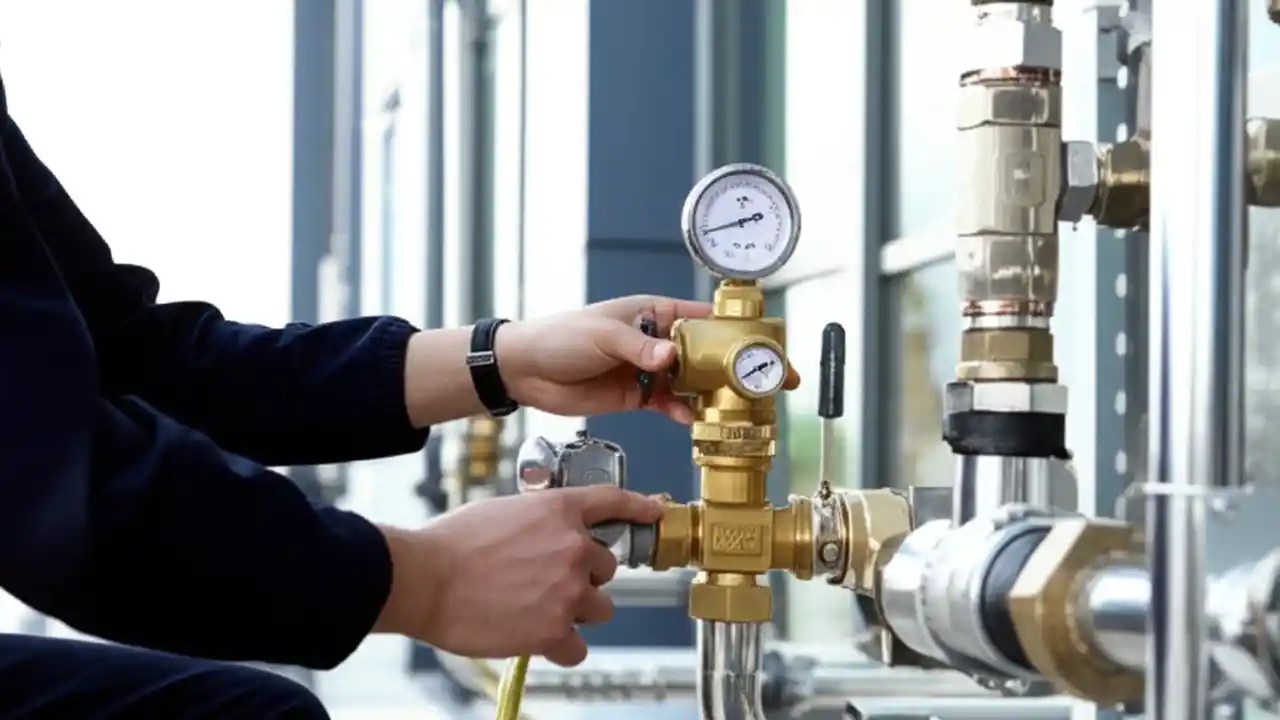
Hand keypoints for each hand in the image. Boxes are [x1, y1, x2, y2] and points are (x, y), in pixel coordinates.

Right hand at [375, 486, 663, 665]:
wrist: (425, 578)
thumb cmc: (450, 545)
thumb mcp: (501, 511)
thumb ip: (536, 522)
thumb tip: (541, 538)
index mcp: (558, 511)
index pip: (612, 502)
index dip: (638, 507)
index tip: (654, 511)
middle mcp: (573, 548)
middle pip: (605, 568)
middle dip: (582, 577)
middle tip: (546, 583)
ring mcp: (568, 591)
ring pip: (600, 608)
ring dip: (576, 612)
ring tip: (539, 611)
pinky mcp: (554, 630)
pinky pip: (578, 647)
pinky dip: (562, 647)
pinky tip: (537, 638)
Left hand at [497, 294, 798, 423]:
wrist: (526, 370)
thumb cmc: (560, 336)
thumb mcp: (602, 334)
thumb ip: (638, 347)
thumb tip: (671, 357)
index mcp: (654, 312)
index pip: (704, 318)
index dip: (736, 331)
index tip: (763, 345)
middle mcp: (657, 340)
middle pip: (707, 353)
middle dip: (735, 368)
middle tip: (768, 383)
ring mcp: (649, 369)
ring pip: (692, 382)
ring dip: (714, 395)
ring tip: (739, 408)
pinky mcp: (637, 396)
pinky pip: (670, 405)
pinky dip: (684, 414)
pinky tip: (695, 422)